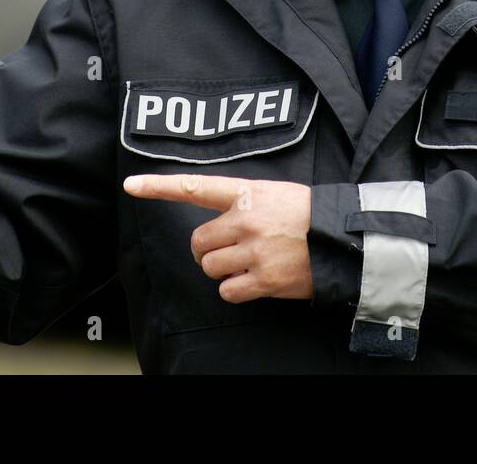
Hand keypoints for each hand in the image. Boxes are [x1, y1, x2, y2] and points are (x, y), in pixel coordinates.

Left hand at [124, 174, 312, 302]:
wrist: (346, 239)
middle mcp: (246, 220)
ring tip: (249, 263)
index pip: (196, 187)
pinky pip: (228, 291)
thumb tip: (217, 223)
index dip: (159, 186)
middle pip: (198, 242)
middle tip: (229, 249)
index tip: (131, 186)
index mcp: (247, 193)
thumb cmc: (308, 214)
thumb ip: (242, 202)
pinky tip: (255, 280)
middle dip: (207, 250)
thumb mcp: (275, 193)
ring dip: (222, 270)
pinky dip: (236, 290)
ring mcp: (254, 251)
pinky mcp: (264, 279)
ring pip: (210, 267)